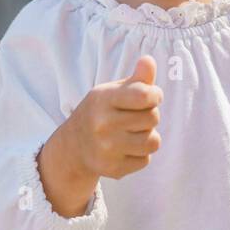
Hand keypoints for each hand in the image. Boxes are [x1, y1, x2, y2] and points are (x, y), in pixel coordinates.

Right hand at [66, 55, 161, 179]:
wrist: (74, 146)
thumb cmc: (102, 111)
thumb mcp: (114, 91)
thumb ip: (137, 79)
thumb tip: (149, 60)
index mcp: (104, 99)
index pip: (145, 96)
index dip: (155, 95)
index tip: (150, 96)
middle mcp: (103, 125)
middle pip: (153, 118)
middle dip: (150, 115)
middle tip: (134, 116)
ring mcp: (107, 149)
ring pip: (153, 141)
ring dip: (148, 136)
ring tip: (132, 132)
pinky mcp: (113, 169)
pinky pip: (146, 160)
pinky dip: (140, 154)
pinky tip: (125, 148)